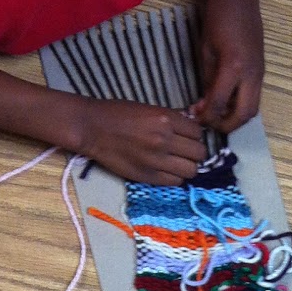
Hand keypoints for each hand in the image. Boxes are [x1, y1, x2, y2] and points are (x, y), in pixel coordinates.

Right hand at [73, 97, 205, 184]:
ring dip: (187, 167)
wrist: (92, 128)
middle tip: (185, 151)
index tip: (188, 137)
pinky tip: (166, 170)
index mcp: (165, 119)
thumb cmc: (118, 114)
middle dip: (195, 152)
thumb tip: (191, 126)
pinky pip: (176, 182)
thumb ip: (171, 119)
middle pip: (200, 153)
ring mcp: (157, 160)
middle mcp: (165, 140)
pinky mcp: (149, 176)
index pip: (198, 132)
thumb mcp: (148, 108)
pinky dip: (175, 177)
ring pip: (192, 170)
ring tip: (177, 162)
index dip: (195, 135)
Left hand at [192, 0, 263, 131]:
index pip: (220, 104)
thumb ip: (207, 80)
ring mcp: (260, 73)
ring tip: (217, 115)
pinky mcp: (261, 71)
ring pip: (253, 109)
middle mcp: (251, 74)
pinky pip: (254, 97)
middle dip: (227, 126)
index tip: (195, 117)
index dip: (207, 116)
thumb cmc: (218, 15)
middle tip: (210, 124)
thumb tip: (203, 105)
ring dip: (236, 118)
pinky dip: (241, 106)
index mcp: (234, 66)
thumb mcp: (206, 48)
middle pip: (244, 115)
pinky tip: (226, 101)